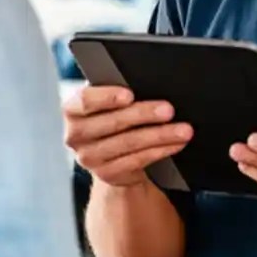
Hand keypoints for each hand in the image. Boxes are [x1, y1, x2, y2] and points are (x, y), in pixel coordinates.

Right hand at [62, 86, 192, 187]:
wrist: (110, 154)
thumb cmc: (112, 115)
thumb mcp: (109, 101)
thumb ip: (117, 91)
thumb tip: (146, 82)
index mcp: (72, 110)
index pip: (85, 101)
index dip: (107, 97)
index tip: (130, 94)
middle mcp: (75, 135)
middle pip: (113, 122)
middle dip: (144, 114)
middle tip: (169, 109)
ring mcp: (90, 158)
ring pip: (129, 143)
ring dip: (161, 135)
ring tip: (183, 129)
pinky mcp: (108, 173)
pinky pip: (139, 160)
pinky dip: (161, 150)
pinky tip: (177, 143)